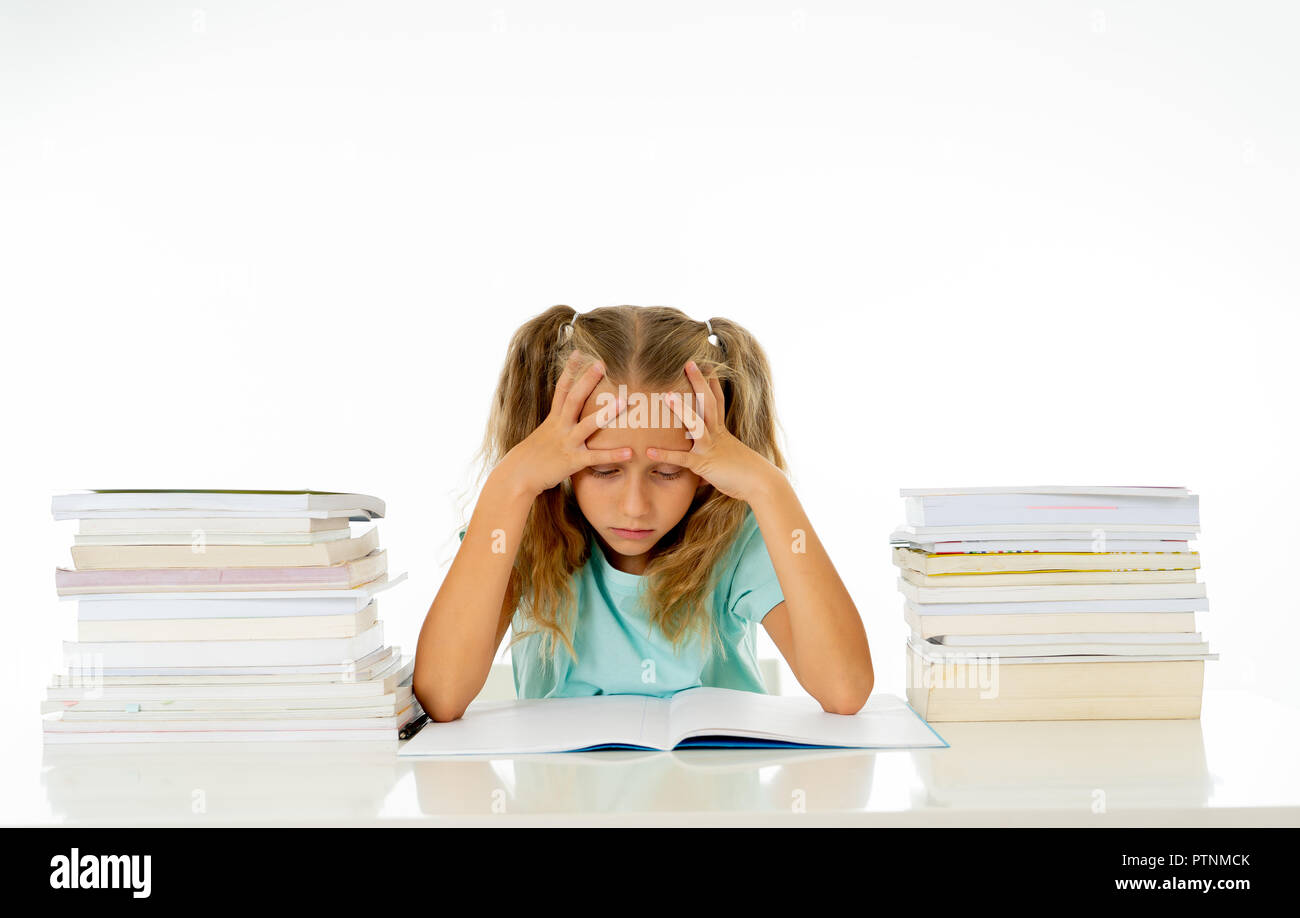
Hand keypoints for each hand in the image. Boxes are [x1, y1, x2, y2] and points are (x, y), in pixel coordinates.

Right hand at [501, 350, 631, 497]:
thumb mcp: (544, 435)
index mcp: (554, 418)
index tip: (579, 352)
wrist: (518, 475)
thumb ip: (558, 425)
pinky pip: (595, 456)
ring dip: (606, 413)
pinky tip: (629, 451)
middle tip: (602, 364)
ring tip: (624, 401)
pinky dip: (612, 454)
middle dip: (588, 380)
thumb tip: (567, 418)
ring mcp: (567, 442)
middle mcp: (560, 426)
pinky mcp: (572, 460)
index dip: (570, 370)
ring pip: (587, 424)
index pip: (562, 388)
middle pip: (575, 398)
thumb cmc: (533, 456)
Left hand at [647, 360, 778, 502]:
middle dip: (699, 382)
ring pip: (696, 424)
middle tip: (689, 363)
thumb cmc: (745, 474)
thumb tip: (702, 468)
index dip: (712, 383)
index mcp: (722, 431)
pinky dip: (666, 454)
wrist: (760, 484)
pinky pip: (682, 458)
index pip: (718, 401)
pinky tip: (649, 450)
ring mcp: (710, 447)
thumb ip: (713, 458)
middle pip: (709, 403)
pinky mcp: (704, 463)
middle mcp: (717, 434)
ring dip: (682, 410)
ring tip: (667, 395)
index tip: (707, 365)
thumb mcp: (729, 460)